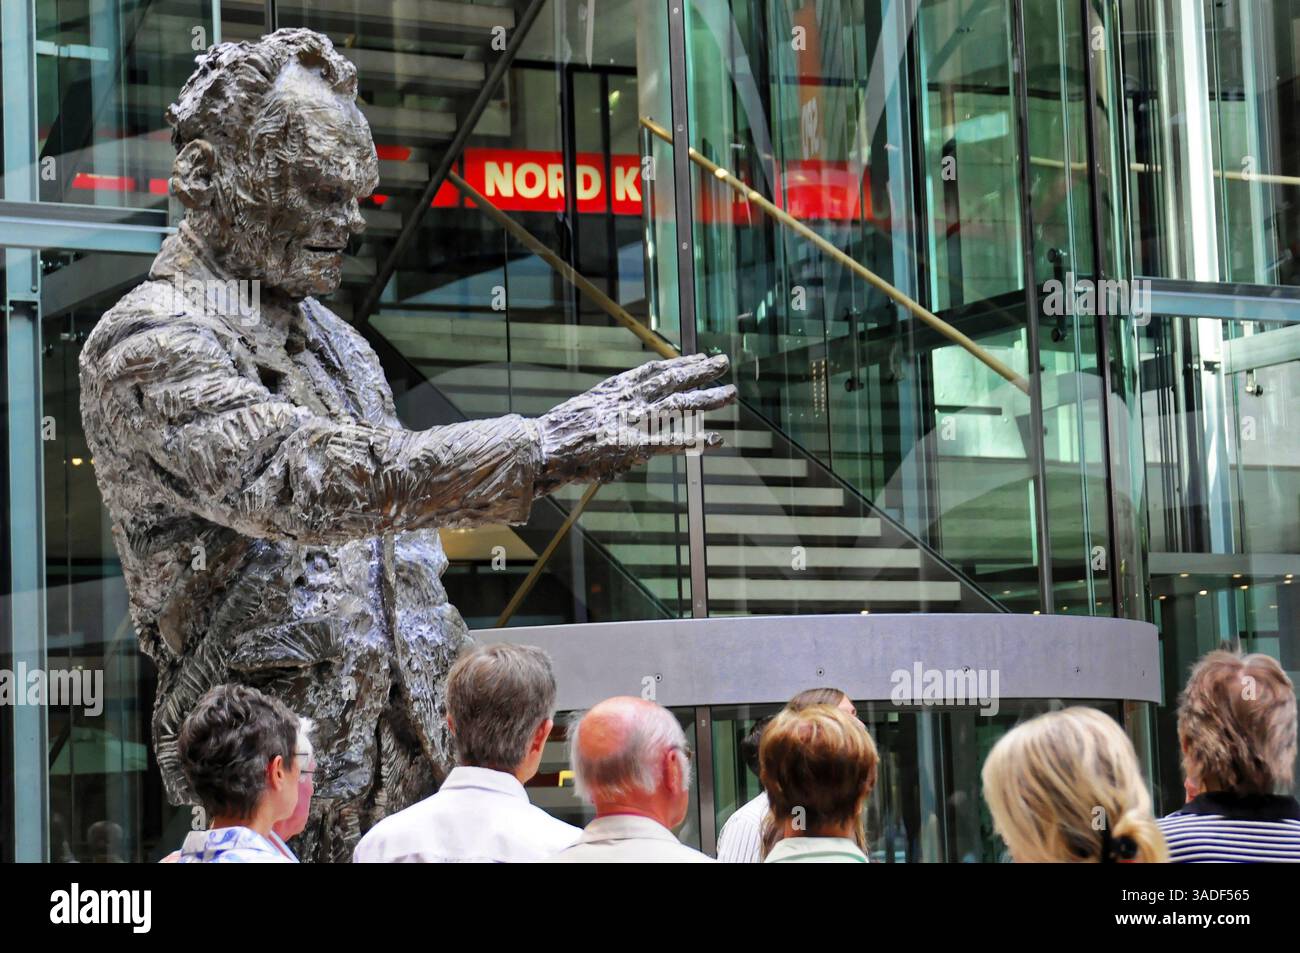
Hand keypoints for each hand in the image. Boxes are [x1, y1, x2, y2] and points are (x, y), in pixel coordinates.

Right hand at [535, 353, 735, 493]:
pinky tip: (716, 440)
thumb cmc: (557, 435)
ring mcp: (634, 421)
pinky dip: (696, 440)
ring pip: (680, 404)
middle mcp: (628, 399)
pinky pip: (674, 441)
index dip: (677, 362)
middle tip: (722, 362)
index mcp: (614, 389)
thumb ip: (607, 411)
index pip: (652, 370)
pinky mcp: (636, 445)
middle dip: (699, 371)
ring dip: (707, 398)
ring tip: (731, 392)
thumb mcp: (583, 412)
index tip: (695, 357)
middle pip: (671, 380)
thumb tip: (619, 415)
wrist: (543, 447)